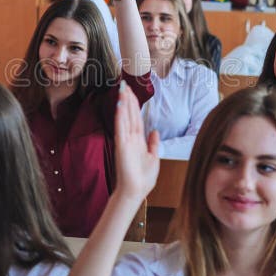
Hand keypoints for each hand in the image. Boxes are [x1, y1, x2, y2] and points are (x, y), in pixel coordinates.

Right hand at [114, 81, 158, 200]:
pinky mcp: (121, 146)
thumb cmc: (143, 178)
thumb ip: (153, 143)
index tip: (131, 92)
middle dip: (128, 99)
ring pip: (124, 118)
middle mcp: (131, 138)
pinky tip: (120, 106)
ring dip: (123, 104)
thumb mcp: (153, 158)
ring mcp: (125, 141)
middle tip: (124, 84)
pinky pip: (120, 128)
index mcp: (138, 140)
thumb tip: (155, 131)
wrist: (135, 191)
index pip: (136, 118)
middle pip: (130, 115)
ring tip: (122, 90)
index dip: (134, 105)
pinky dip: (120, 117)